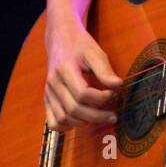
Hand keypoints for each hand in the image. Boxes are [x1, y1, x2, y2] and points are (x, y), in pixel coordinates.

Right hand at [44, 7, 124, 131]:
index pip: (82, 93)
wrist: (61, 40)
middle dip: (96, 116)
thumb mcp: (95, 52)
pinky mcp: (47, 99)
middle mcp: (53, 83)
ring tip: (99, 116)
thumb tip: (118, 86)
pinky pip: (53, 122)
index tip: (113, 94)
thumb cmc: (80, 46)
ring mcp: (48, 93)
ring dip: (84, 122)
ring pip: (63, 118)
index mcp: (65, 69)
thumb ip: (105, 70)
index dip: (101, 98)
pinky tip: (82, 120)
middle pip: (73, 109)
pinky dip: (67, 126)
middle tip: (112, 115)